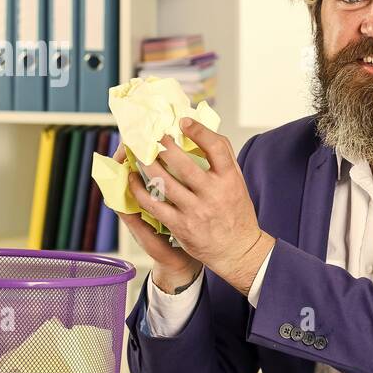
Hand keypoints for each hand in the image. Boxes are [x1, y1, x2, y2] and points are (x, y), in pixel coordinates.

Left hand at [125, 118, 274, 294]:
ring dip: (147, 164)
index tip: (184, 122)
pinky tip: (134, 180)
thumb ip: (223, 159)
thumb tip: (203, 133)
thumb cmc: (236, 213)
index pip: (217, 147)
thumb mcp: (238, 183)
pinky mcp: (181, 225)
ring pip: (164, 181)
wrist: (238, 250)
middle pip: (183, 163)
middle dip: (163, 146)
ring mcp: (196, 210)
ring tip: (139, 153)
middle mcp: (214, 194)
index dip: (199, 131)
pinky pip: (154, 204)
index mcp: (230, 180)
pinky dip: (140, 190)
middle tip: (152, 136)